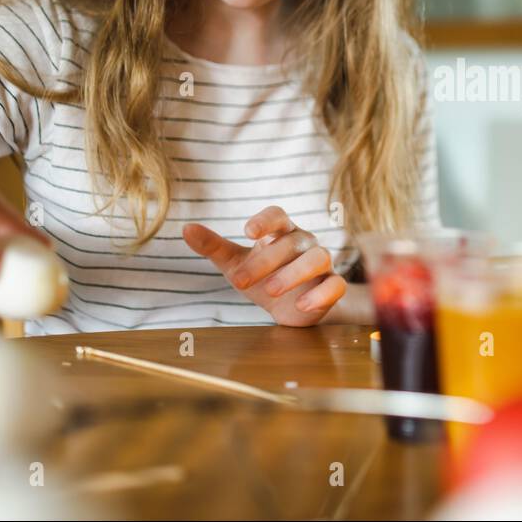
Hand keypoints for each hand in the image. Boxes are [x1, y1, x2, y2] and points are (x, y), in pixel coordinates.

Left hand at [182, 206, 344, 326]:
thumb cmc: (264, 276)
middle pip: (292, 242)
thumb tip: (186, 228)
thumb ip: (213, 247)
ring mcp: (321, 264)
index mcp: (281, 232)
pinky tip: (301, 305)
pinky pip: (335, 285)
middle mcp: (304, 243)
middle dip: (266, 261)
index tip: (247, 232)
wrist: (293, 306)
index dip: (265, 220)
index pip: (278, 215)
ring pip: (318, 258)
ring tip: (270, 291)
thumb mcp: (235, 263)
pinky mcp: (332, 287)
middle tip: (240, 282)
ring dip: (294, 273)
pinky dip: (321, 294)